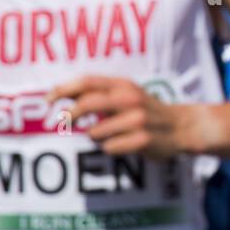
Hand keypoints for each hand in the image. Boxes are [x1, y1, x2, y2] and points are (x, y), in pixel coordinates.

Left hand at [49, 76, 186, 158]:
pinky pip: (110, 148)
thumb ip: (99, 93)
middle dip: (70, 115)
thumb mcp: (126, 94)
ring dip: (95, 136)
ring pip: (96, 132)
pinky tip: (123, 144)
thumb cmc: (146, 110)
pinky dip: (110, 148)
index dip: (63, 90)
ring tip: (108, 136)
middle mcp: (130, 99)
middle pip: (88, 104)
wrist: (182, 126)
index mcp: (123, 85)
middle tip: (64, 123)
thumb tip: (62, 94)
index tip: (48, 101)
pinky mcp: (143, 140)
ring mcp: (138, 120)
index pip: (87, 82)